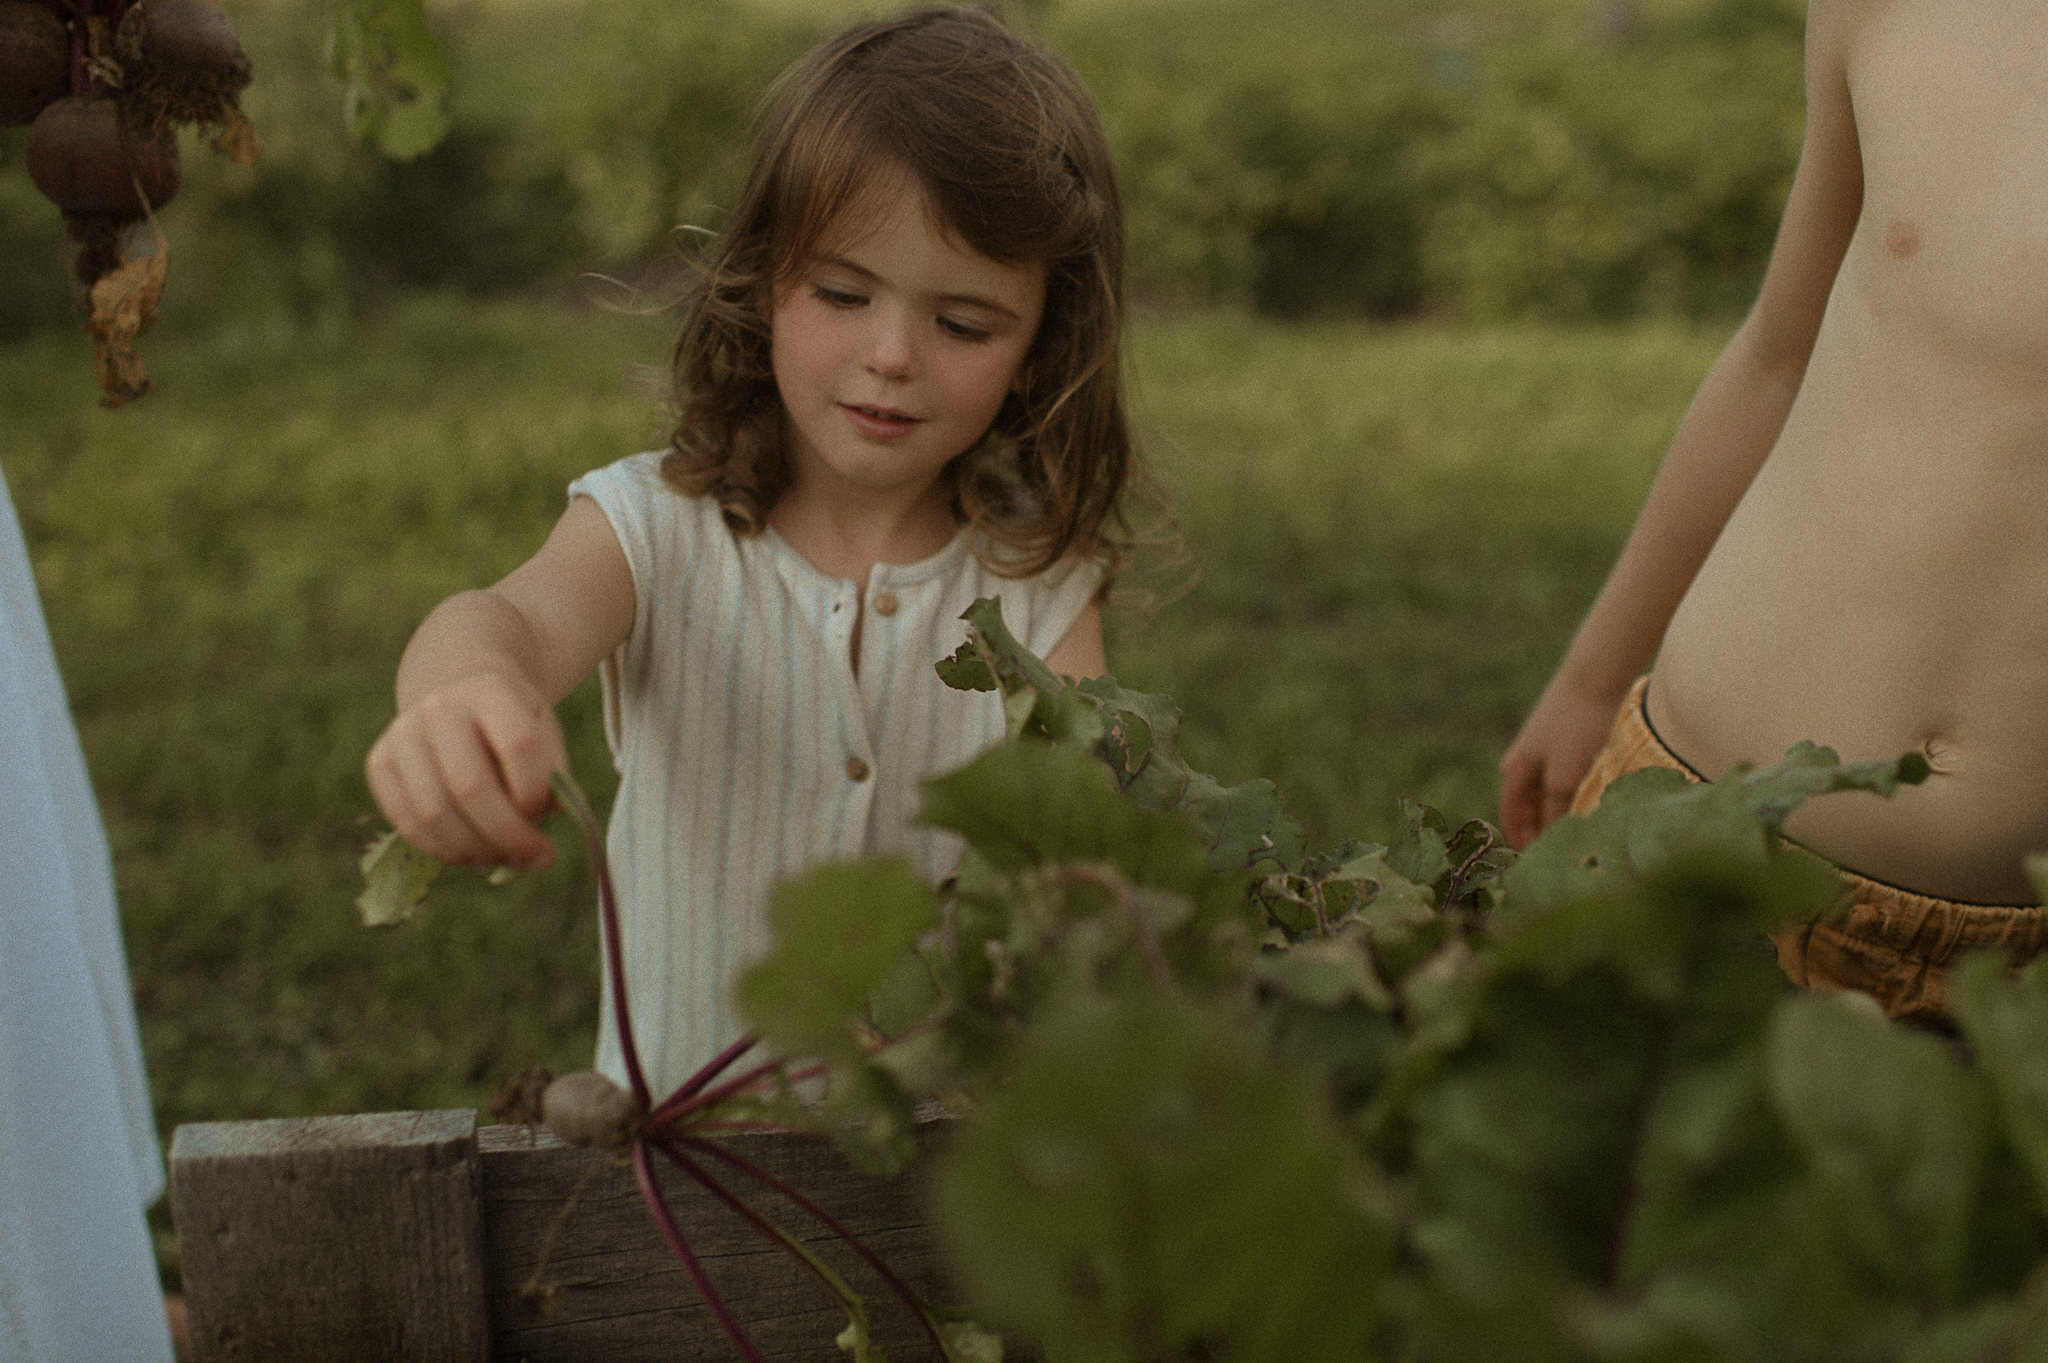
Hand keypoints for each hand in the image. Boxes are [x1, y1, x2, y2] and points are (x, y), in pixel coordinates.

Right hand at [365, 671, 566, 869]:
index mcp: (490, 692)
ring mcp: (403, 734)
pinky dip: (441, 850)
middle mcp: (439, 708)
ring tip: (501, 858)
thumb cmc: (510, 725)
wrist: (457, 696)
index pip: (519, 747)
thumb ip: (552, 777)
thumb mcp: (543, 733)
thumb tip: (547, 836)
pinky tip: (470, 855)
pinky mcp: (379, 762)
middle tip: (533, 859)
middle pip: (471, 787)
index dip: (535, 794)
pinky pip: (405, 821)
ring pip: (434, 812)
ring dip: (474, 850)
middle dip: (507, 836)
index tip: (549, 818)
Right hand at [1498, 674, 1630, 850]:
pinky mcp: (1567, 743)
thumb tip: (1551, 845)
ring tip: (1583, 837)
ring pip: (1550, 797)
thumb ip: (1556, 812)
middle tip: (1565, 860)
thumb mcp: (1565, 776)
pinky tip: (1594, 807)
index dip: (1524, 847)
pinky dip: (1575, 799)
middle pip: (1530, 811)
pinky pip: (1566, 782)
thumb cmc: (1576, 726)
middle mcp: (1525, 763)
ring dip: (1562, 818)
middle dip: (1543, 835)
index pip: (1512, 821)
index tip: (1541, 871)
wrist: (1595, 676)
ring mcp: (1546, 752)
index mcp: (1514, 772)